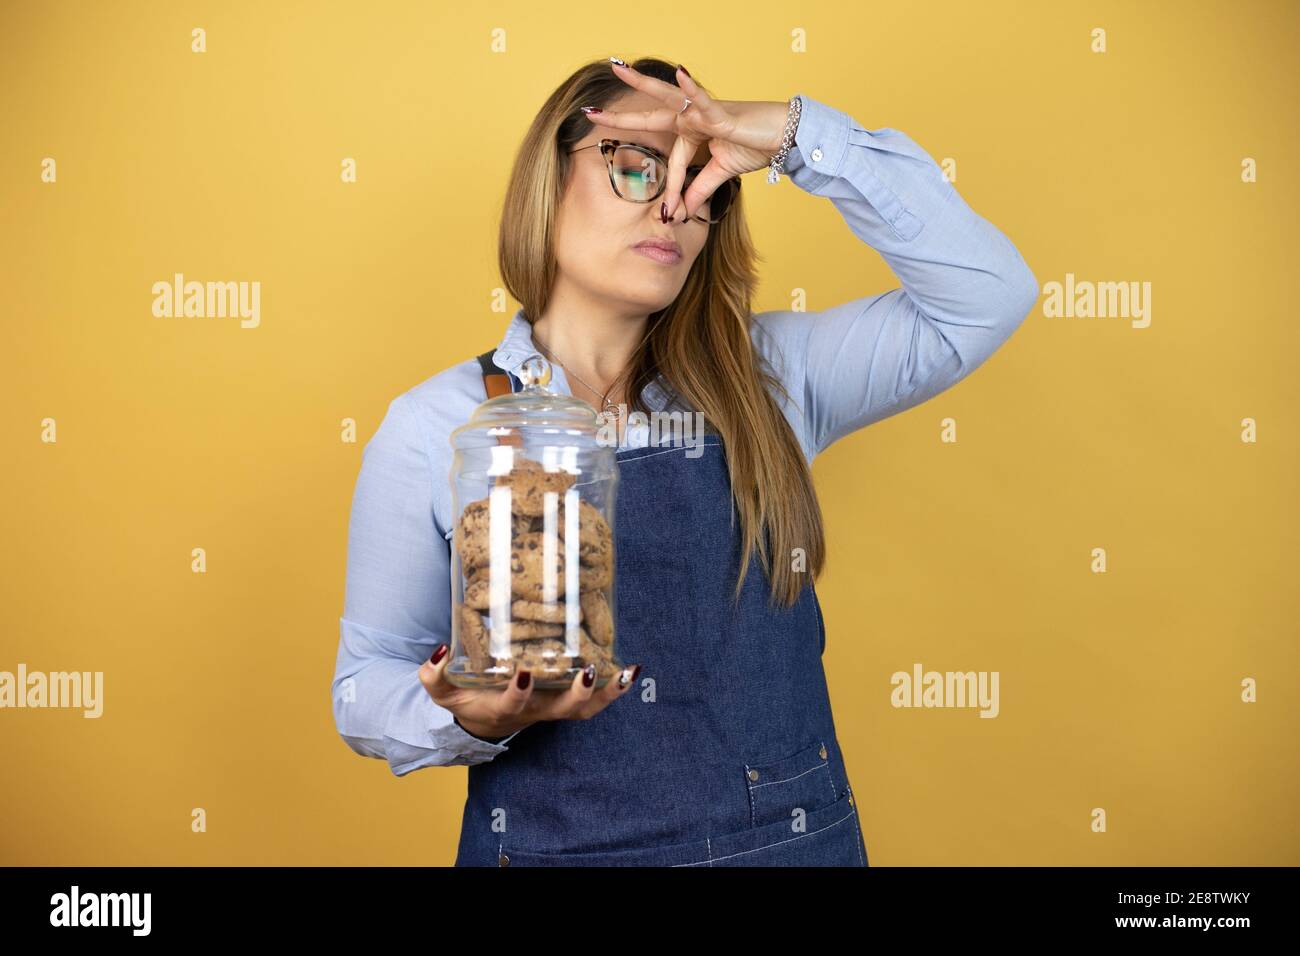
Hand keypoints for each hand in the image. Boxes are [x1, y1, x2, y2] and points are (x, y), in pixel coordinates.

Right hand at [419, 644, 640, 740]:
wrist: (488, 720)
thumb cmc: (470, 700)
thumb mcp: (446, 693)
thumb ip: (435, 677)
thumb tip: (438, 652)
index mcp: (505, 708)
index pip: (513, 705)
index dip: (518, 693)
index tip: (522, 673)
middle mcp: (536, 710)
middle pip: (563, 711)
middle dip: (576, 693)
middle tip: (585, 670)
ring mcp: (556, 708)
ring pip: (586, 709)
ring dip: (606, 693)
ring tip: (624, 673)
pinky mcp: (569, 700)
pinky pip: (596, 701)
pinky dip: (615, 688)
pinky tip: (632, 669)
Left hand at [589, 61, 793, 221]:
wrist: (784, 138)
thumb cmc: (754, 146)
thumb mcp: (721, 173)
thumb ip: (699, 189)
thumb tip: (682, 213)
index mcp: (692, 133)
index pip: (672, 163)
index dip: (672, 191)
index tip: (668, 215)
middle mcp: (693, 119)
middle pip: (651, 114)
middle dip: (622, 116)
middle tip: (591, 112)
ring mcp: (706, 113)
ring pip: (669, 98)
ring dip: (644, 84)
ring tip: (621, 69)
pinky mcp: (723, 113)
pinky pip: (704, 101)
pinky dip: (692, 89)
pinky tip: (679, 73)